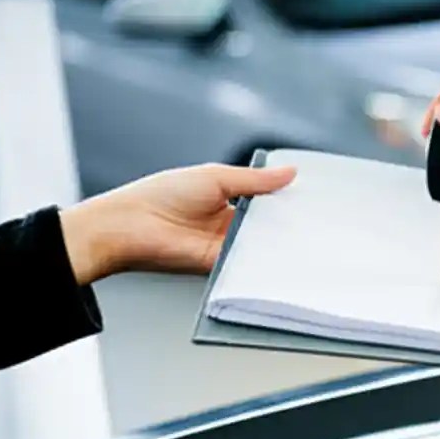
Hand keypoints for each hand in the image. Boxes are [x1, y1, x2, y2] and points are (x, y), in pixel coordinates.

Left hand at [58, 163, 295, 284]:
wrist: (129, 226)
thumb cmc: (160, 195)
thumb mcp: (215, 177)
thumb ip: (255, 179)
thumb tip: (289, 172)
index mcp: (225, 197)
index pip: (263, 200)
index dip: (283, 199)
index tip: (308, 197)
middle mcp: (226, 223)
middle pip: (265, 225)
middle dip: (284, 222)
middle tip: (310, 218)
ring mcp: (223, 246)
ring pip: (259, 246)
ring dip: (274, 242)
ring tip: (300, 236)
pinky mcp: (218, 266)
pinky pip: (246, 265)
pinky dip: (259, 261)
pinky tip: (275, 254)